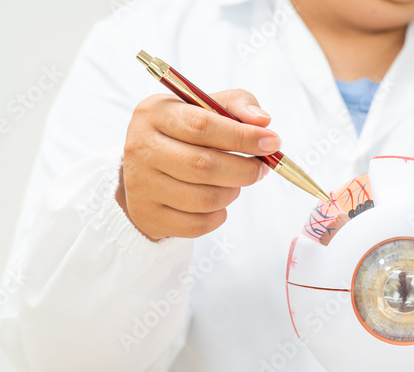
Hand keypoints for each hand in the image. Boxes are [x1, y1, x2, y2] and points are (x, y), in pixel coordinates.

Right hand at [116, 89, 279, 240]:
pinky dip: (218, 215)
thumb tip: (262, 121)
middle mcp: (141, 148)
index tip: (272, 142)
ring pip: (205, 199)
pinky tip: (217, 202)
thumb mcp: (201, 109)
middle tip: (261, 168)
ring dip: (232, 192)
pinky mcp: (149, 216)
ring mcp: (141, 185)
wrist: (144, 171)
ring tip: (235, 182)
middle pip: (204, 165)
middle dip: (244, 170)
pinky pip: (198, 224)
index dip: (243, 136)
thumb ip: (235, 105)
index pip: (202, 125)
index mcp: (154, 113)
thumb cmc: (183, 135)